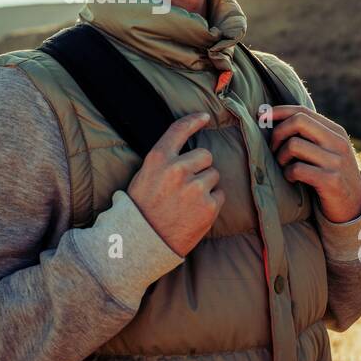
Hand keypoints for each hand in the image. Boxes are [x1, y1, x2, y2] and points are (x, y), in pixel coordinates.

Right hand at [126, 112, 225, 256]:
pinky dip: (211, 202)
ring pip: (214, 175)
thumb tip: (186, 149)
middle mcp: (177, 169)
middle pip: (205, 155)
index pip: (179, 130)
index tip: (204, 117)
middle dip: (201, 166)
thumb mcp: (144, 176)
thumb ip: (164, 160)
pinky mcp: (208, 206)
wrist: (143, 243)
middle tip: (188, 184)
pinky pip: (220, 195)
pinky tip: (195, 212)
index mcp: (158, 159)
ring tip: (188, 201)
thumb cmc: (141, 209)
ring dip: (206, 185)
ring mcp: (195, 188)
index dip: (194, 121)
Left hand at [267, 105, 360, 222]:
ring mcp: (336, 161)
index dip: (278, 112)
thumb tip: (271, 117)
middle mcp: (338, 143)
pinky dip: (288, 174)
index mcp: (335, 131)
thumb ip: (309, 135)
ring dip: (281, 157)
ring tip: (285, 166)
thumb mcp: (326, 151)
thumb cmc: (329, 174)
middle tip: (274, 149)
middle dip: (278, 133)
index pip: (302, 111)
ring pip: (294, 145)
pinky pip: (297, 169)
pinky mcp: (331, 180)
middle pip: (298, 122)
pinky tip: (292, 179)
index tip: (261, 117)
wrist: (353, 207)